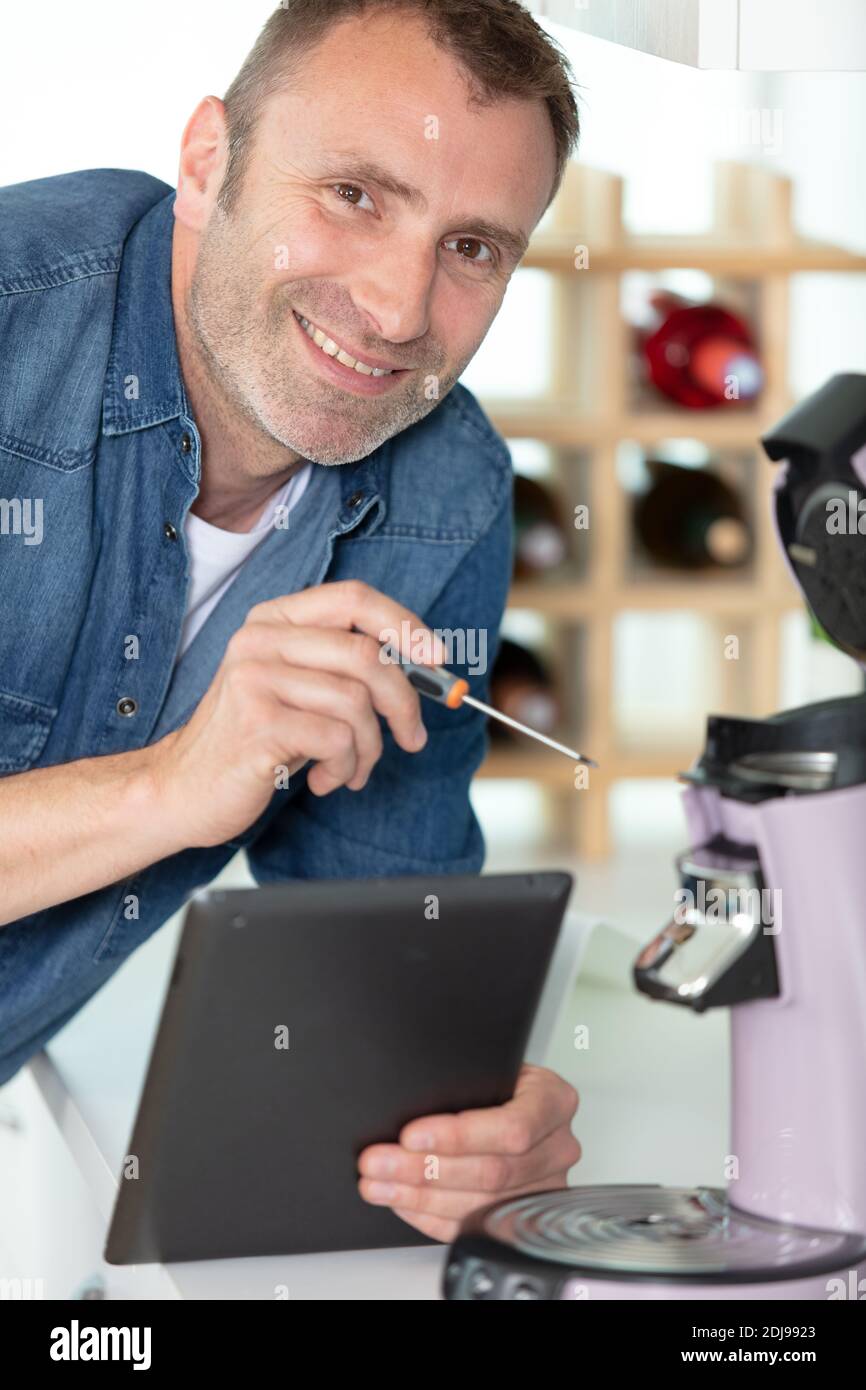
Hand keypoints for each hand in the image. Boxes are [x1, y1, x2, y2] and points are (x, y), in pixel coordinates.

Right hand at [147, 580, 445, 849]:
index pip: (354, 598)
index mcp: (274, 620)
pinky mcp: (257, 723)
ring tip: (352, 768)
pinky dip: (346, 766)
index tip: (437, 660)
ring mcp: (254, 678)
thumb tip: (428, 668)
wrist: (183, 789)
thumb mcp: (299, 689)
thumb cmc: (254, 740)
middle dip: (405, 702)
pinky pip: (337, 738)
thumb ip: (347, 668)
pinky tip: (325, 780)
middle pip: (366, 653)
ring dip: (370, 747)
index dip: (405, 625)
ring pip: (356, 702)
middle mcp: (261, 640)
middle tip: (412, 737)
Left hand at [357, 1064, 580, 1243]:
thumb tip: (406, 1103)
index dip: (458, 1136)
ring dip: (419, 1195)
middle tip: (379, 1161)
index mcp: (554, 1101)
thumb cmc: (499, 1079)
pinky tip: (401, 1200)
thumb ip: (465, 1083)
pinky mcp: (522, 1214)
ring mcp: (545, 1185)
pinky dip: (429, 1215)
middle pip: (492, 1171)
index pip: (511, 1127)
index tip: (410, 1135)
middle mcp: (557, 1147)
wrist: (516, 1097)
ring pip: (480, 1204)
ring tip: (379, 1182)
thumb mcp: (489, 1066)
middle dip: (424, 1168)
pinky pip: (472, 1225)